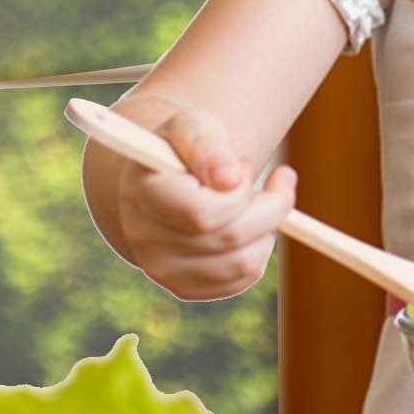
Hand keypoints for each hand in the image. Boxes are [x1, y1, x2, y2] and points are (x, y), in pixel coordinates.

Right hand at [115, 103, 295, 300]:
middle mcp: (143, 239)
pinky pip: (243, 278)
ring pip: (243, 263)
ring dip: (267, 227)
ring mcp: (160, 269)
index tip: (246, 165)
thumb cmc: (184, 148)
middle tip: (271, 180)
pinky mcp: (184, 286)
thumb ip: (208, 146)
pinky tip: (252, 223)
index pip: (203, 214)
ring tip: (255, 201)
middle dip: (268, 206)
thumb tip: (230, 179)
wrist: (166, 178)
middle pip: (230, 238)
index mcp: (141, 194)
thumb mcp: (194, 126)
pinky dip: (260, 247)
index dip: (240, 192)